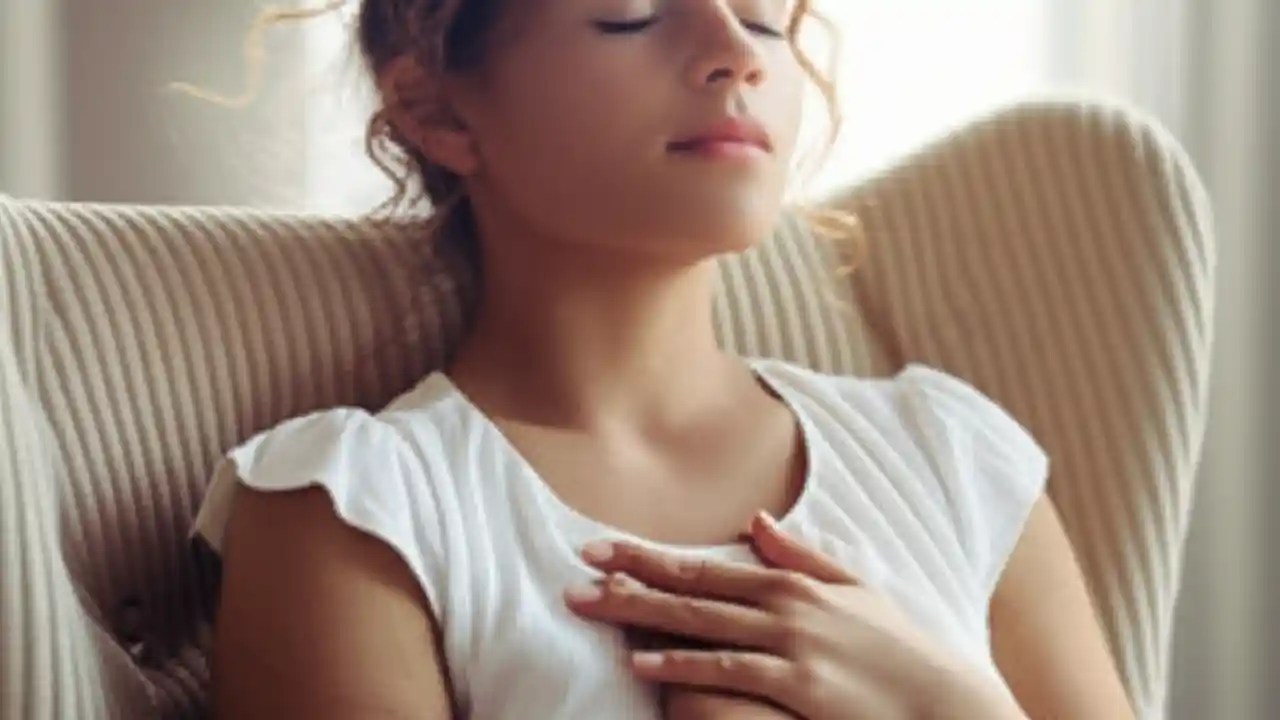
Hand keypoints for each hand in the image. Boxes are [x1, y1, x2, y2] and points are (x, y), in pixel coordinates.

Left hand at [565, 512, 1020, 718]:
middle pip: (691, 589)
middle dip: (630, 576)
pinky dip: (683, 665)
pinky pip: (729, 672)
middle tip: (576, 567)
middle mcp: (786, 606)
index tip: (601, 548)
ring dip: (642, 616)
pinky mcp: (800, 684)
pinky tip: (644, 662)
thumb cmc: (898, 648)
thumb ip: (800, 554)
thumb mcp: (854, 588)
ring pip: (701, 626)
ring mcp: (792, 645)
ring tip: (592, 607)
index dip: (647, 557)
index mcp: (793, 582)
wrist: (946, 700)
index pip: (704, 566)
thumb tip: (755, 521)